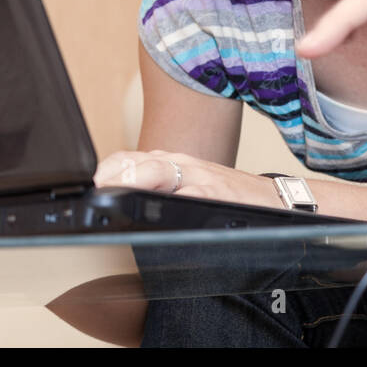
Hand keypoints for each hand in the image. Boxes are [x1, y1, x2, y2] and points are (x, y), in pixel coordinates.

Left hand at [92, 149, 283, 209]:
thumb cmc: (229, 196)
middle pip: (140, 161)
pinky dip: (178, 198)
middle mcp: (183, 165)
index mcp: (172, 162)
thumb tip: (121, 201)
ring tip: (117, 191)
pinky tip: (164, 207)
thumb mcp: (190, 186)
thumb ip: (160, 189)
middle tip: (95, 189)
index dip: (107, 169)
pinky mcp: (221, 194)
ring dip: (137, 179)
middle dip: (115, 175)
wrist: (277, 199)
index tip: (89, 184)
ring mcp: (201, 177)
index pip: (130, 158)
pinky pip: (196, 193)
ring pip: (162, 170)